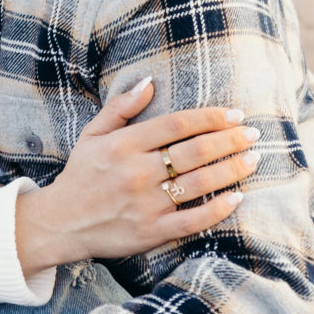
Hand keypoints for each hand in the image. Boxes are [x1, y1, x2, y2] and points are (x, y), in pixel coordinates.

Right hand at [13, 79, 258, 271]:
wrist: (60, 223)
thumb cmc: (81, 175)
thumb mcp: (92, 135)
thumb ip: (120, 108)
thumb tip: (150, 82)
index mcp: (123, 145)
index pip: (178, 124)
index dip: (211, 117)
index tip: (235, 114)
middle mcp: (136, 173)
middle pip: (195, 151)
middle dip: (231, 140)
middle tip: (253, 134)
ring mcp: (145, 204)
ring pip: (200, 183)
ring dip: (232, 169)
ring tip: (253, 159)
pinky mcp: (151, 232)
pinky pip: (193, 220)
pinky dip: (218, 209)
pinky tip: (237, 197)